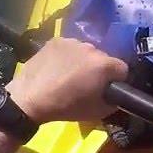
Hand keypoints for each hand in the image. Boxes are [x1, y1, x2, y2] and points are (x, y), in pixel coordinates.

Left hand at [6, 38, 127, 123]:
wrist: (30, 98)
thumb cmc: (66, 107)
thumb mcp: (97, 112)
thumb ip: (113, 100)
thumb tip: (115, 94)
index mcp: (104, 64)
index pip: (122, 69)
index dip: (116, 81)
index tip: (106, 89)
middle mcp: (92, 48)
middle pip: (103, 58)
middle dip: (99, 70)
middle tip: (86, 84)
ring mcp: (73, 41)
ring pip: (86, 52)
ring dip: (83, 61)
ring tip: (70, 75)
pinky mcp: (56, 40)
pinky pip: (70, 47)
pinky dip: (67, 56)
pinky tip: (58, 67)